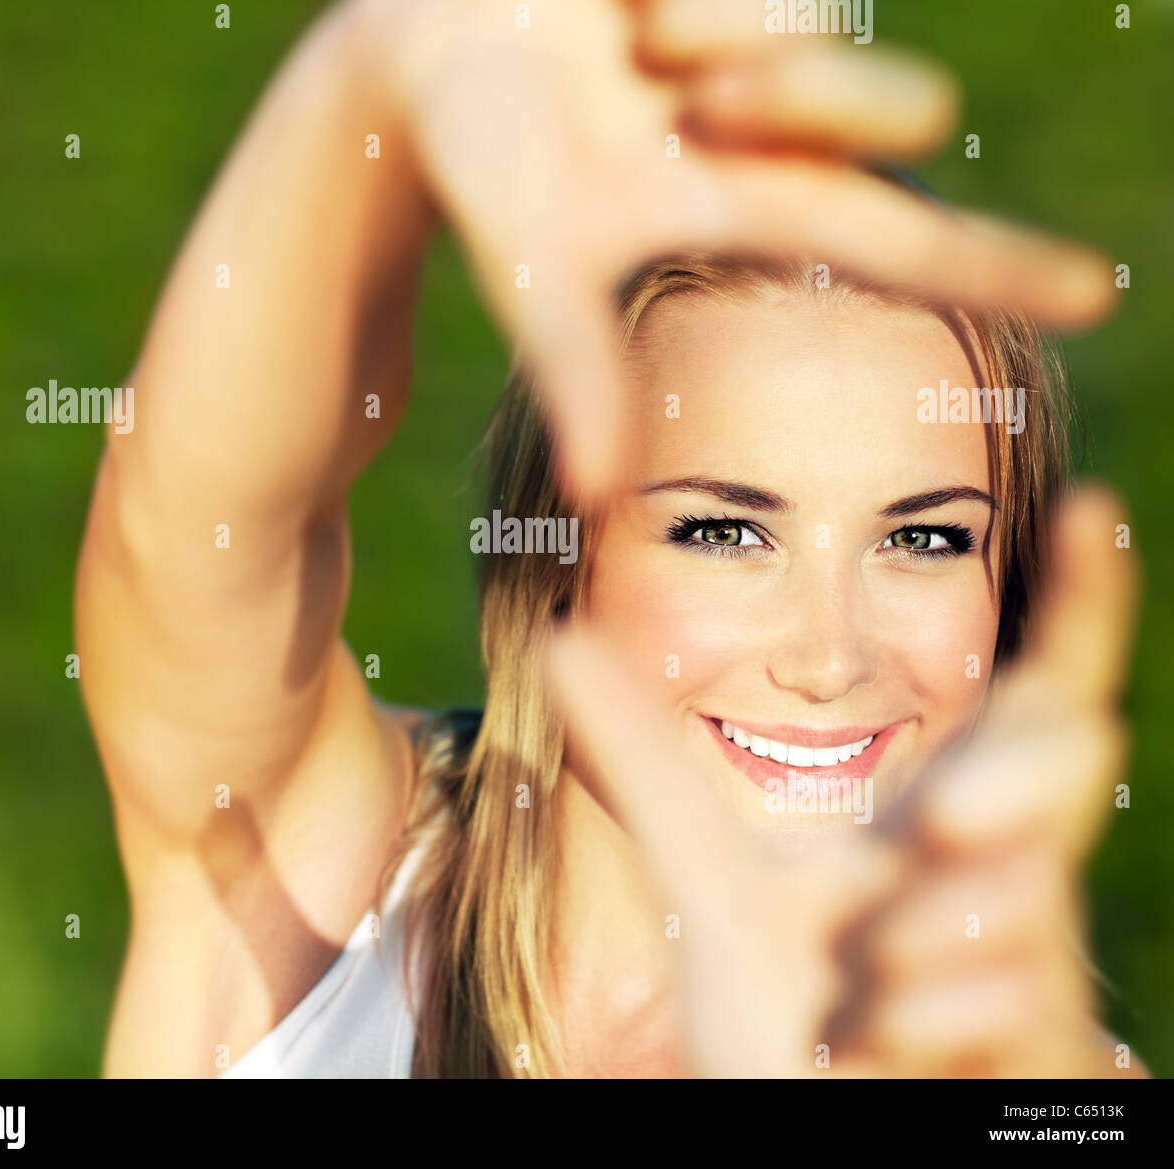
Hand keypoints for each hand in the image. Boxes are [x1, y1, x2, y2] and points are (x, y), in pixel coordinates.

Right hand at [361, 0, 1117, 495]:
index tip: (1099, 299)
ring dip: (721, 43)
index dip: (997, 267)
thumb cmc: (484, 166)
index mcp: (757, 205)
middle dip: (807, 101)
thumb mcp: (534, 272)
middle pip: (903, 109)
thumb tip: (599, 499)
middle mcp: (789, 124)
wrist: (434, 41)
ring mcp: (779, 34)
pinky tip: (629, 4)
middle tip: (692, 109)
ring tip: (634, 50)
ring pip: (829, 28)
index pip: (905, 242)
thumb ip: (575, 374)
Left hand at [546, 485, 1140, 1075]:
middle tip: (937, 823)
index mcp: (940, 818)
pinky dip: (919, 1021)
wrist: (811, 1121)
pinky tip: (866, 1043)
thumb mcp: (706, 876)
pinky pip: (1004, 1004)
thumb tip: (558, 638)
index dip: (1080, 605)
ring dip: (924, 937)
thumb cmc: (793, 1010)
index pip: (1035, 697)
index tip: (1091, 507)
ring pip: (1023, 896)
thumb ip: (641, 761)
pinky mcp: (1033, 1050)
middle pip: (1062, 767)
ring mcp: (1026, 962)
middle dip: (1012, 783)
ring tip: (861, 991)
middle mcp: (1000, 872)